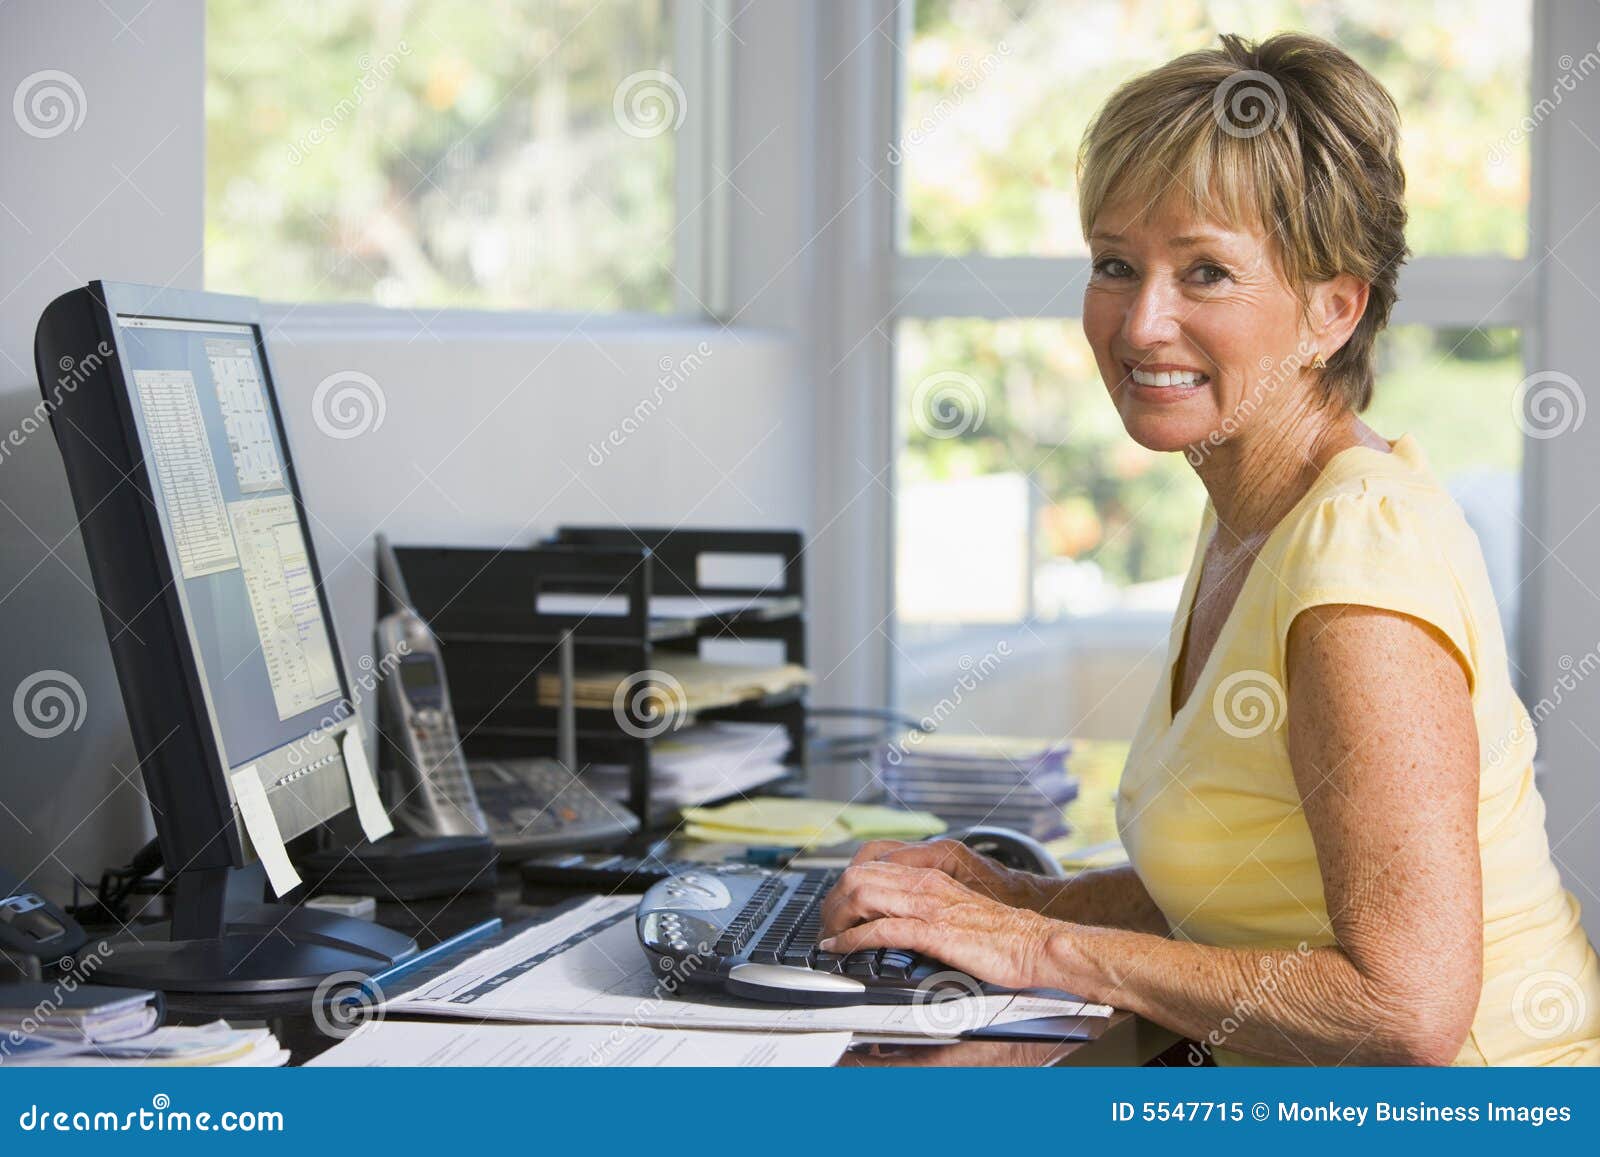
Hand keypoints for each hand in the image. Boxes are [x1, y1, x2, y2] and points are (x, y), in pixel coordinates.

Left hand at [816, 859, 1058, 989]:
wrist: (1033, 942)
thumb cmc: (1001, 932)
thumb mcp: (955, 907)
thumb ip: (926, 905)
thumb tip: (896, 919)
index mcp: (930, 874)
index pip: (870, 865)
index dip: (843, 885)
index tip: (834, 908)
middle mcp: (925, 882)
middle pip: (857, 875)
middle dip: (831, 900)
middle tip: (824, 925)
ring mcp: (927, 904)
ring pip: (861, 894)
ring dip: (835, 917)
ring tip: (827, 936)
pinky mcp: (933, 930)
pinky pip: (880, 929)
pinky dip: (852, 939)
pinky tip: (841, 949)